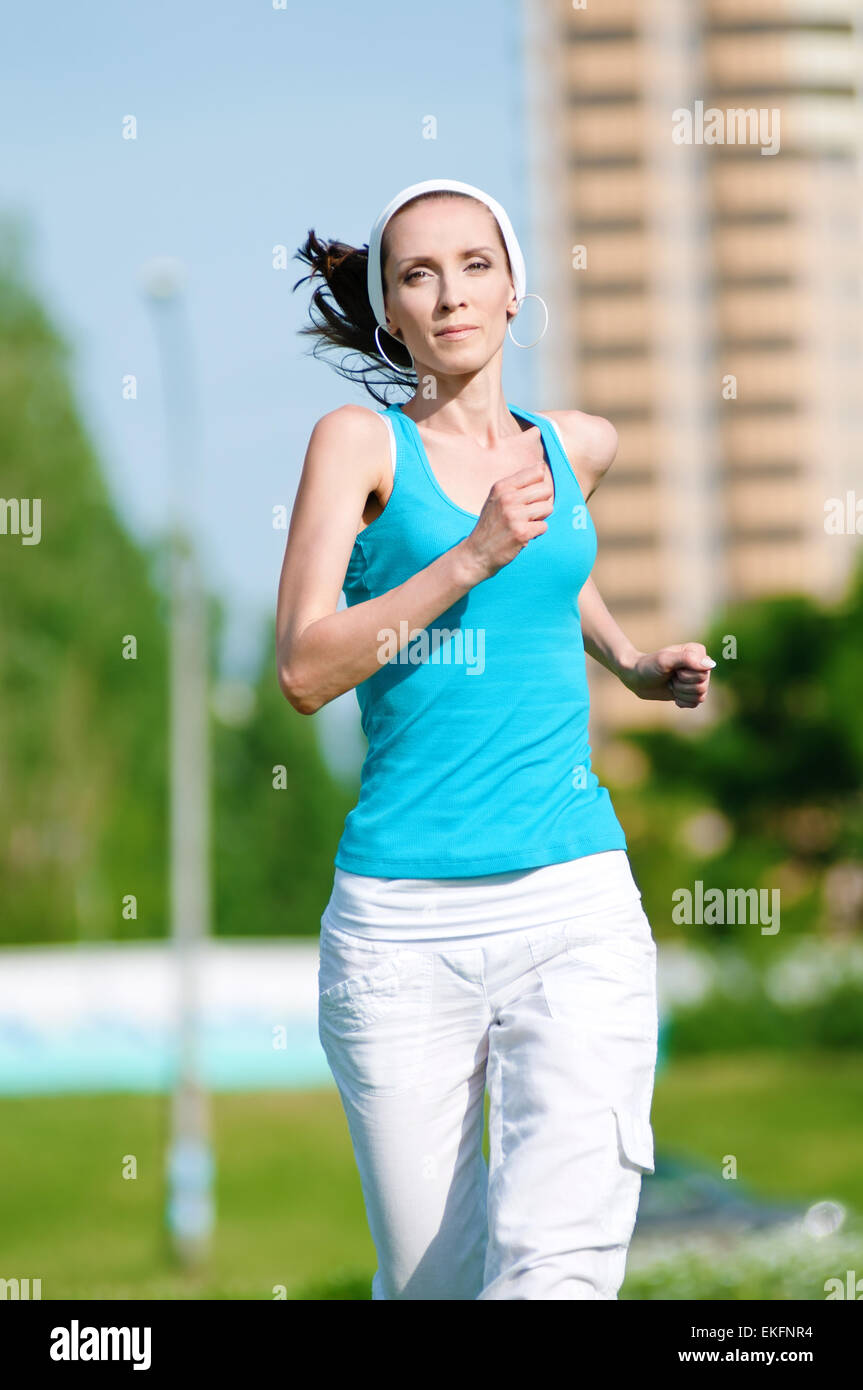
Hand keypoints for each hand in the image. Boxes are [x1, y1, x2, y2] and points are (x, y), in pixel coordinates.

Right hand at [462, 459, 552, 580]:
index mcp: (502, 486)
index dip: (540, 484)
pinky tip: (524, 535)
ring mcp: (514, 516)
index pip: (537, 472)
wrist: (477, 553)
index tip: (531, 496)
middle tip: (529, 513)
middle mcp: (507, 498)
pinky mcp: (521, 533)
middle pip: (546, 490)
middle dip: (542, 502)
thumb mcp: (497, 498)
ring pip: (548, 508)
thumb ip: (517, 484)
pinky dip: (537, 532)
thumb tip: (542, 467)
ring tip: (526, 523)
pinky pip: (544, 526)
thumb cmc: (491, 525)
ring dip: (541, 518)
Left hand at [620, 642, 714, 707]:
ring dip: (681, 693)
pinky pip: (695, 703)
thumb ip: (687, 659)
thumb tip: (710, 664)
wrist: (637, 678)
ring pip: (700, 696)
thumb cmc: (649, 666)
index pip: (704, 671)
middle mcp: (700, 664)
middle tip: (670, 677)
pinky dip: (682, 701)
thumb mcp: (665, 660)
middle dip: (682, 685)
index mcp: (698, 652)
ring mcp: (697, 679)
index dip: (686, 675)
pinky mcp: (691, 691)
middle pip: (703, 685)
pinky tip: (673, 693)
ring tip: (671, 683)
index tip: (673, 669)